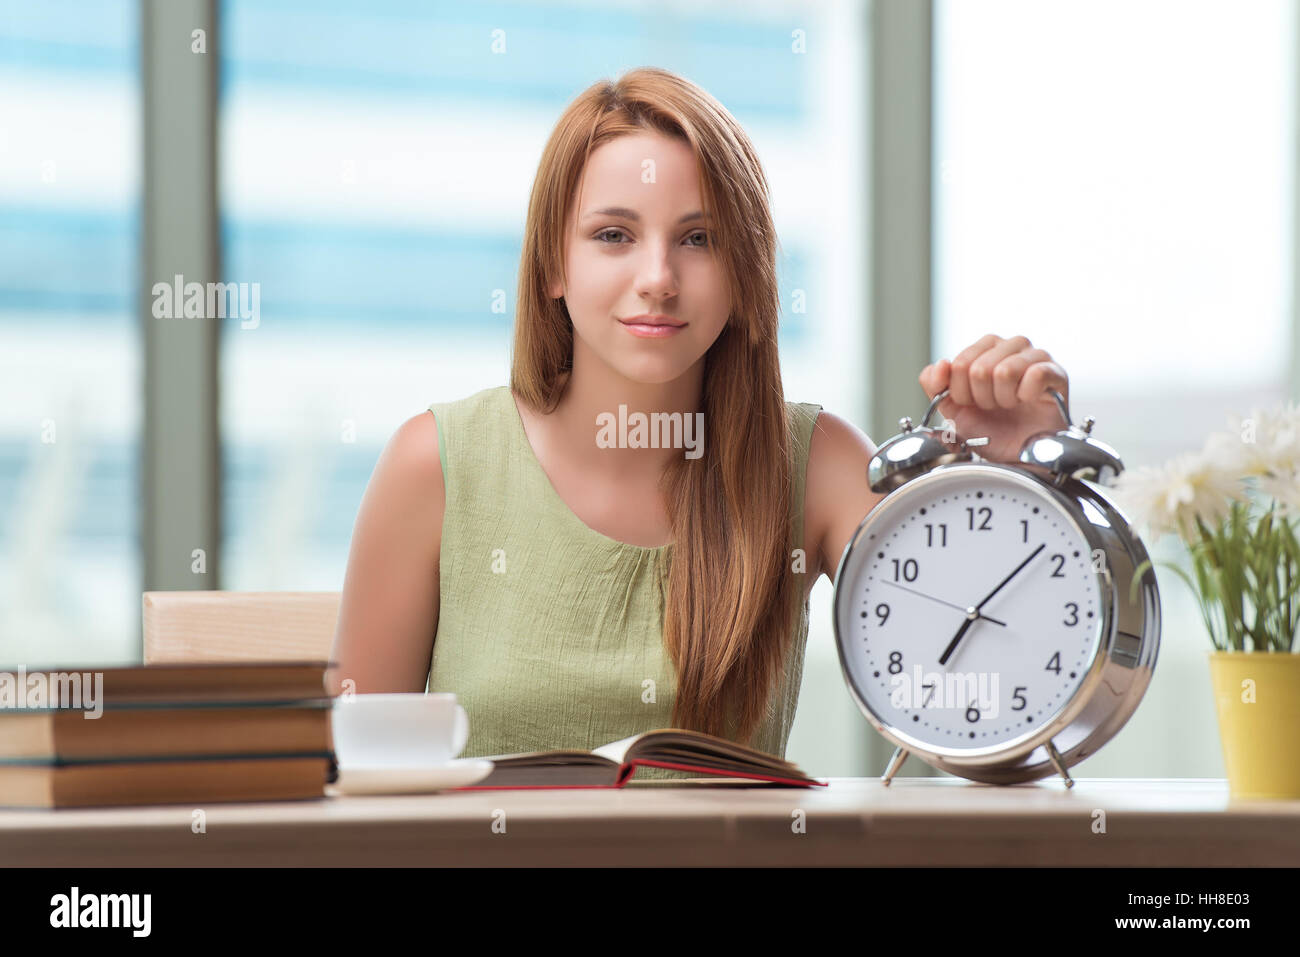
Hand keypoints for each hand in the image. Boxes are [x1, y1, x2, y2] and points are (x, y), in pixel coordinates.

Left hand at [918, 334, 1069, 464]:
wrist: (1018, 454)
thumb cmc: (991, 429)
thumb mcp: (952, 409)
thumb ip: (934, 385)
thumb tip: (941, 365)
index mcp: (985, 348)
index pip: (958, 363)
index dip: (961, 392)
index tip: (972, 404)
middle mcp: (1011, 345)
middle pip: (979, 368)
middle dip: (981, 398)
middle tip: (993, 407)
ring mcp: (1036, 355)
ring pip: (1005, 371)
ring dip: (1003, 398)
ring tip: (1011, 405)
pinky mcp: (1056, 371)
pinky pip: (1034, 376)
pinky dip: (1026, 396)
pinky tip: (1030, 401)